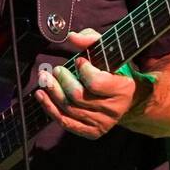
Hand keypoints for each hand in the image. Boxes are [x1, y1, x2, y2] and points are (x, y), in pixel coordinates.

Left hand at [34, 28, 151, 138]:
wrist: (127, 99)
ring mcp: (103, 123)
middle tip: (56, 69)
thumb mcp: (108, 51)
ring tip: (44, 78)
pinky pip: (66, 122)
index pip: (95, 82)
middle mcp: (114, 110)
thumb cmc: (114, 70)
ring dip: (52, 92)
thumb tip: (71, 37)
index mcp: (123, 89)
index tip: (78, 61)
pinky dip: (50, 108)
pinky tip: (41, 95)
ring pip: (69, 109)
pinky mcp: (92, 132)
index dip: (83, 70)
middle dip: (62, 80)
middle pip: (77, 96)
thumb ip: (91, 40)